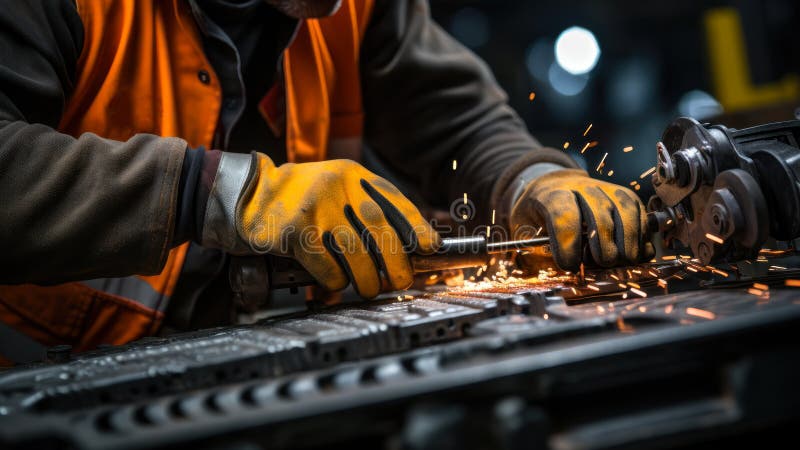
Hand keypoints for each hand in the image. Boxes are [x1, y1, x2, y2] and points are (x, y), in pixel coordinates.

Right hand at [202, 153, 439, 297]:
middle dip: (397, 262)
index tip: (430, 247)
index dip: (416, 226)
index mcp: (351, 175)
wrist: (244, 194)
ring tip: (368, 288)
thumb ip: (363, 207)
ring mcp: (316, 208)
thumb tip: (404, 243)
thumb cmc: (295, 199)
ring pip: (357, 253)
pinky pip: (327, 266)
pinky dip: (335, 281)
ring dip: (367, 278)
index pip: (393, 200)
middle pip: (380, 230)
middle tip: (400, 280)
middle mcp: (337, 187)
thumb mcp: (333, 188)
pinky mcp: (295, 231)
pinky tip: (332, 282)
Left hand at [509, 169, 651, 269]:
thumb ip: (536, 256)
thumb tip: (553, 282)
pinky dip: (642, 235)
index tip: (570, 266)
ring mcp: (606, 189)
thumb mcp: (525, 233)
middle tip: (603, 264)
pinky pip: (640, 212)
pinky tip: (636, 254)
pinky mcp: (625, 196)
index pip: (563, 214)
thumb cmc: (538, 217)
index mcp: (551, 195)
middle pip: (599, 210)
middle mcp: (581, 188)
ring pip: (625, 207)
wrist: (554, 188)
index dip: (568, 243)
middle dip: (603, 241)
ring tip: (625, 261)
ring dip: (629, 238)